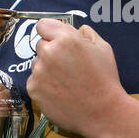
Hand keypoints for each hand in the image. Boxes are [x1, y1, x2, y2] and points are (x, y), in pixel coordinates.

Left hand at [26, 19, 126, 137]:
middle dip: (52, 52)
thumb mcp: (103, 48)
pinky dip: (43, 85)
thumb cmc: (105, 81)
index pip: (43, 25)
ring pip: (37, 64)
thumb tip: (76, 30)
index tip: (57, 39)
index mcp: (66, 39)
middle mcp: (49, 53)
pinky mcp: (33, 89)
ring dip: (47, 69)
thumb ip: (86, 33)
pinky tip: (60, 92)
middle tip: (68, 65)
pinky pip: (34, 81)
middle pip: (41, 45)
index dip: (51, 32)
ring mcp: (39, 72)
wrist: (102, 113)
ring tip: (66, 82)